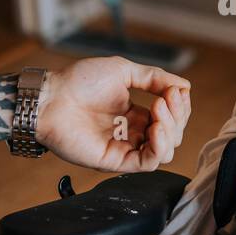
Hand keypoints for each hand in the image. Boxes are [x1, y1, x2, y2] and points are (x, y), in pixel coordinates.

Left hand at [36, 57, 190, 171]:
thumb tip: (184, 86)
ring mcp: (124, 148)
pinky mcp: (115, 161)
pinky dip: (159, 147)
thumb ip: (154, 78)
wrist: (50, 98)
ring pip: (165, 151)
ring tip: (159, 111)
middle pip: (172, 135)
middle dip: (177, 116)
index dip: (179, 106)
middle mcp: (132, 133)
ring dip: (171, 131)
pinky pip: (148, 163)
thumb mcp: (122, 71)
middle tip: (166, 99)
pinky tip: (156, 129)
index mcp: (135, 114)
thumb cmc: (78, 81)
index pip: (171, 118)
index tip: (175, 91)